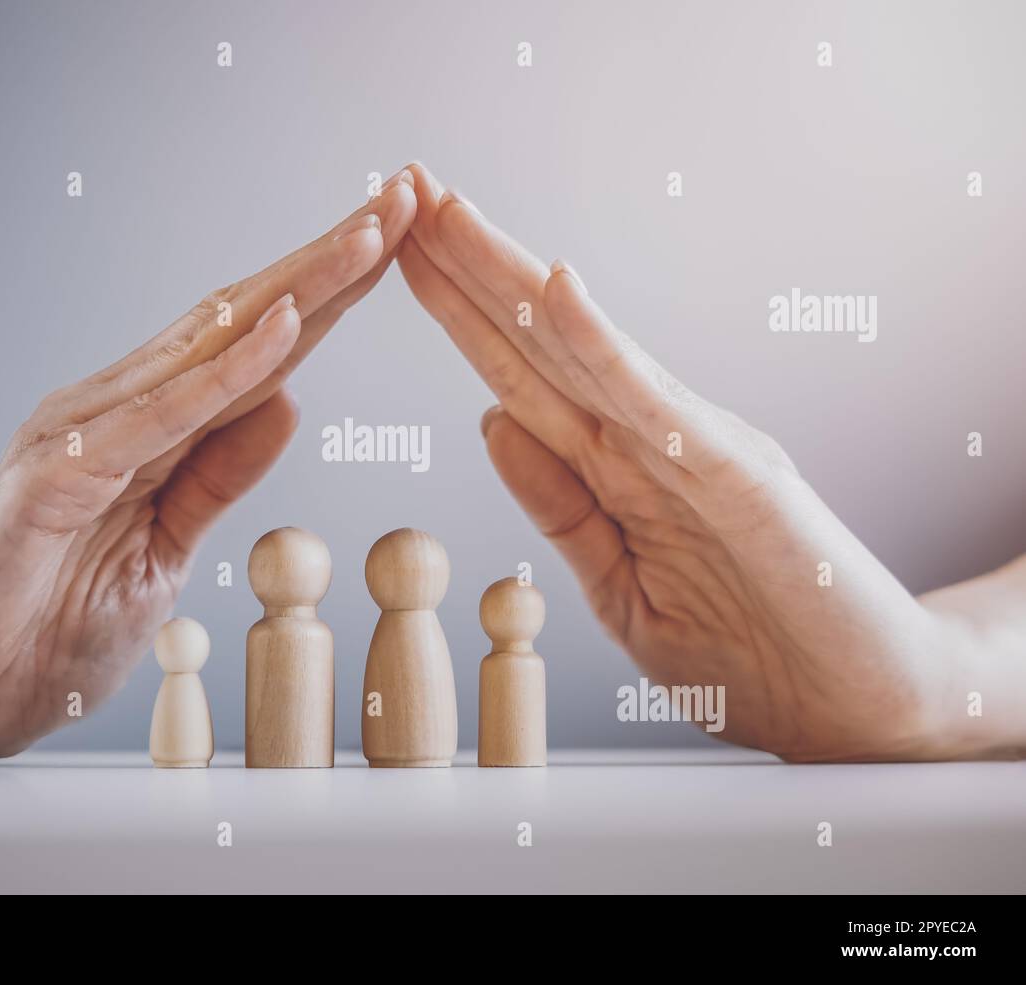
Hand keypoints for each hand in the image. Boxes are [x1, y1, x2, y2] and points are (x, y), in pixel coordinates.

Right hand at [0, 172, 418, 762]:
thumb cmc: (40, 626)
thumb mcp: (161, 551)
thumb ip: (216, 475)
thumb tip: (287, 399)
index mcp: (148, 430)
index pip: (257, 349)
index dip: (332, 297)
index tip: (400, 245)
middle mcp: (116, 412)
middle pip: (241, 323)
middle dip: (329, 263)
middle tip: (406, 197)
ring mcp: (81, 437)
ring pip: (206, 348)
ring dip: (296, 289)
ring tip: (369, 235)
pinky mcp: (50, 479)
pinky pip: (154, 420)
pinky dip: (221, 373)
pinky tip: (281, 330)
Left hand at [397, 163, 992, 761]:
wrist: (859, 706)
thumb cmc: (750, 648)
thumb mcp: (619, 585)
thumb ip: (559, 508)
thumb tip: (491, 422)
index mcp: (617, 468)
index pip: (519, 375)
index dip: (458, 314)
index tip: (402, 257)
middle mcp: (647, 438)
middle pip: (537, 341)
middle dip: (467, 267)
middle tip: (405, 190)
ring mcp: (691, 447)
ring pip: (582, 350)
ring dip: (510, 278)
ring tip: (448, 211)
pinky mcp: (736, 474)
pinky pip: (655, 404)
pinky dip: (604, 345)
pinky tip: (554, 287)